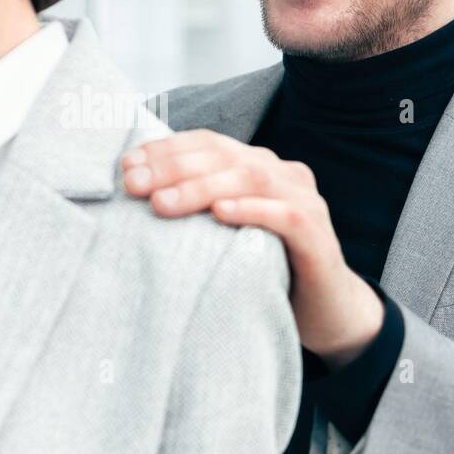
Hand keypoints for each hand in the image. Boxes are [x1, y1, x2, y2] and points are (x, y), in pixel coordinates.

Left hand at [120, 129, 383, 367]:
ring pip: (252, 178)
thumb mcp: (228, 231)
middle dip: (174, 167)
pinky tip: (220, 213)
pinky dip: (252, 210)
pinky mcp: (319, 235)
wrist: (327, 310)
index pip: (209, 143)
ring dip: (202, 187)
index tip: (126, 166)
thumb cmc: (269, 268)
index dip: (166, 149)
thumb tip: (138, 194)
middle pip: (225, 156)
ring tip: (162, 203)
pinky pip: (286, 215)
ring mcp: (306, 202)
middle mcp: (285, 175)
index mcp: (262, 166)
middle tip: (134, 186)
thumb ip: (200, 207)